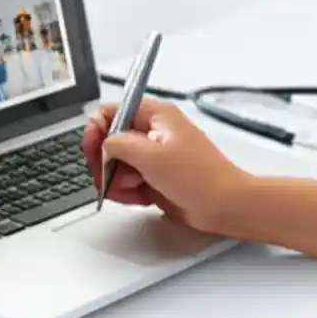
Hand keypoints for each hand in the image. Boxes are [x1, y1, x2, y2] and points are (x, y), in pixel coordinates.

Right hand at [82, 99, 252, 234]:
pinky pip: (128, 182)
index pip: (113, 111)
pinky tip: (140, 197)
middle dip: (105, 161)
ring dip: (117, 180)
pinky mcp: (155, 177)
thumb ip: (119, 143)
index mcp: (156, 116)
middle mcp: (154, 133)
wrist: (223, 206)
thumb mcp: (151, 156)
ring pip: (117, 164)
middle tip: (108, 174)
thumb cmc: (199, 177)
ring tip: (133, 189)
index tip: (93, 148)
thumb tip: (101, 139)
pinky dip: (129, 191)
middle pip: (110, 140)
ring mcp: (154, 156)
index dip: (98, 129)